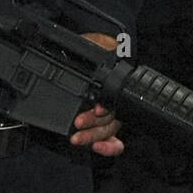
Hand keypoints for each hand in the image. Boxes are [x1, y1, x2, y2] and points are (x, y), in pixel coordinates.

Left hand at [68, 32, 123, 155]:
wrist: (75, 60)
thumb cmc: (86, 53)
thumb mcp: (89, 45)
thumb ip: (99, 44)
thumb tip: (112, 44)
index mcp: (112, 83)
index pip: (116, 98)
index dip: (107, 106)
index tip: (96, 109)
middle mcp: (113, 101)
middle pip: (112, 117)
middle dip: (95, 123)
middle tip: (79, 122)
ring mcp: (109, 117)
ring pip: (109, 131)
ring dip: (94, 136)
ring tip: (77, 138)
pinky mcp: (102, 129)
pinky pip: (113, 142)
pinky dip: (109, 147)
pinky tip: (98, 148)